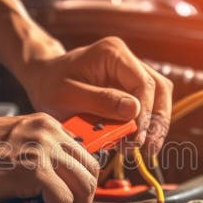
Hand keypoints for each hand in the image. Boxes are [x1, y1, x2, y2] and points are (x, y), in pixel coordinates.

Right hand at [0, 113, 99, 202]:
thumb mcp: (15, 137)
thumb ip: (39, 150)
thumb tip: (56, 173)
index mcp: (46, 124)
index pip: (84, 152)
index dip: (82, 177)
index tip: (75, 190)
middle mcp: (49, 133)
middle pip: (91, 168)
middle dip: (86, 192)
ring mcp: (43, 150)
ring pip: (85, 184)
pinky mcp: (34, 170)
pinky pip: (64, 199)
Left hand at [19, 37, 172, 153]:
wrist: (43, 80)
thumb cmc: (51, 85)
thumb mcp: (67, 95)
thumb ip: (100, 101)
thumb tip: (135, 110)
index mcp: (113, 53)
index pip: (143, 83)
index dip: (145, 113)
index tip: (137, 137)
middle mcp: (127, 60)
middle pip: (159, 89)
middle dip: (157, 121)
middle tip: (148, 148)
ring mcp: (131, 73)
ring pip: (159, 97)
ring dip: (156, 125)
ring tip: (146, 149)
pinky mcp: (131, 88)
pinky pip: (149, 106)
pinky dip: (146, 125)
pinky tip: (136, 142)